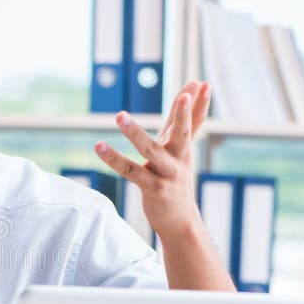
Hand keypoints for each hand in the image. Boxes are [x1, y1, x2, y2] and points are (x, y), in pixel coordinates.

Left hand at [95, 81, 210, 240]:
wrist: (180, 221)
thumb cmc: (175, 179)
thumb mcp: (180, 151)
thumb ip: (184, 124)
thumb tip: (194, 94)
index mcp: (183, 148)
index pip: (194, 123)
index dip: (199, 104)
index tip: (203, 83)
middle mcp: (178, 159)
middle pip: (182, 134)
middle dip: (183, 115)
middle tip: (184, 96)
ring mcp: (166, 174)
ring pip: (150, 150)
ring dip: (135, 133)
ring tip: (120, 115)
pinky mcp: (152, 188)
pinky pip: (130, 171)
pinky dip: (114, 159)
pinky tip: (100, 146)